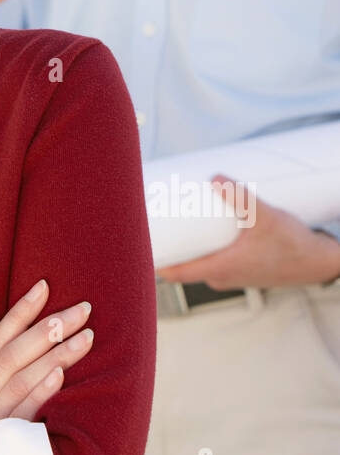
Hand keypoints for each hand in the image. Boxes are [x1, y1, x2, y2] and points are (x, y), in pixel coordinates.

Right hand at [0, 280, 92, 439]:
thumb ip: (0, 395)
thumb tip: (42, 363)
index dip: (19, 312)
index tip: (44, 285)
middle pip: (12, 354)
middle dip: (48, 327)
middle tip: (82, 309)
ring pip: (20, 379)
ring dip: (55, 355)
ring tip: (85, 336)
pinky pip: (21, 416)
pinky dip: (39, 392)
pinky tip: (59, 375)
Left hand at [156, 173, 339, 288]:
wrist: (320, 262)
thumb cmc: (293, 246)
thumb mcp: (266, 218)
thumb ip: (241, 198)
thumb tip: (215, 178)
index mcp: (219, 270)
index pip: (173, 271)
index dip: (152, 259)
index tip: (135, 241)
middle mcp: (221, 276)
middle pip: (182, 263)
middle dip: (167, 245)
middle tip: (152, 219)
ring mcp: (231, 273)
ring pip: (197, 259)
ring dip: (186, 243)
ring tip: (174, 217)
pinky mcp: (241, 267)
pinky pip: (212, 257)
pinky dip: (202, 244)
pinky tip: (202, 227)